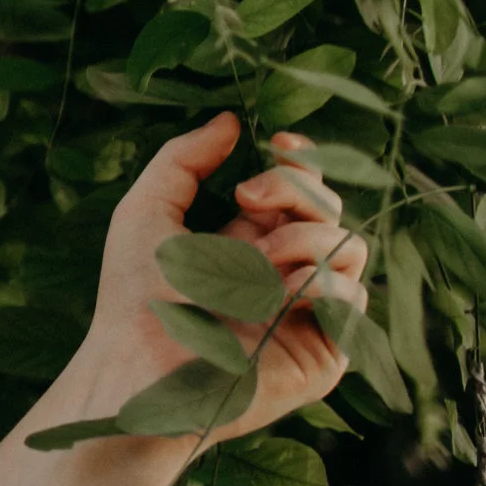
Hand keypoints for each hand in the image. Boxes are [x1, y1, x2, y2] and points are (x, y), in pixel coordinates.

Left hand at [75, 112, 367, 445]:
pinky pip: (353, 301)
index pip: (301, 191)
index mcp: (248, 242)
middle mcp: (283, 273)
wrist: (139, 365)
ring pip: (352, 248)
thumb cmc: (133, 295)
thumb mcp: (147, 210)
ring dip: (307, 237)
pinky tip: (281, 292)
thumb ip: (183, 160)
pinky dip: (322, 284)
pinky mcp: (324, 352)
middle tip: (248, 197)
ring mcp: (307, 312)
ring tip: (258, 259)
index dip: (303, 162)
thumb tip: (231, 121)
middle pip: (331, 209)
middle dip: (298, 189)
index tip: (280, 142)